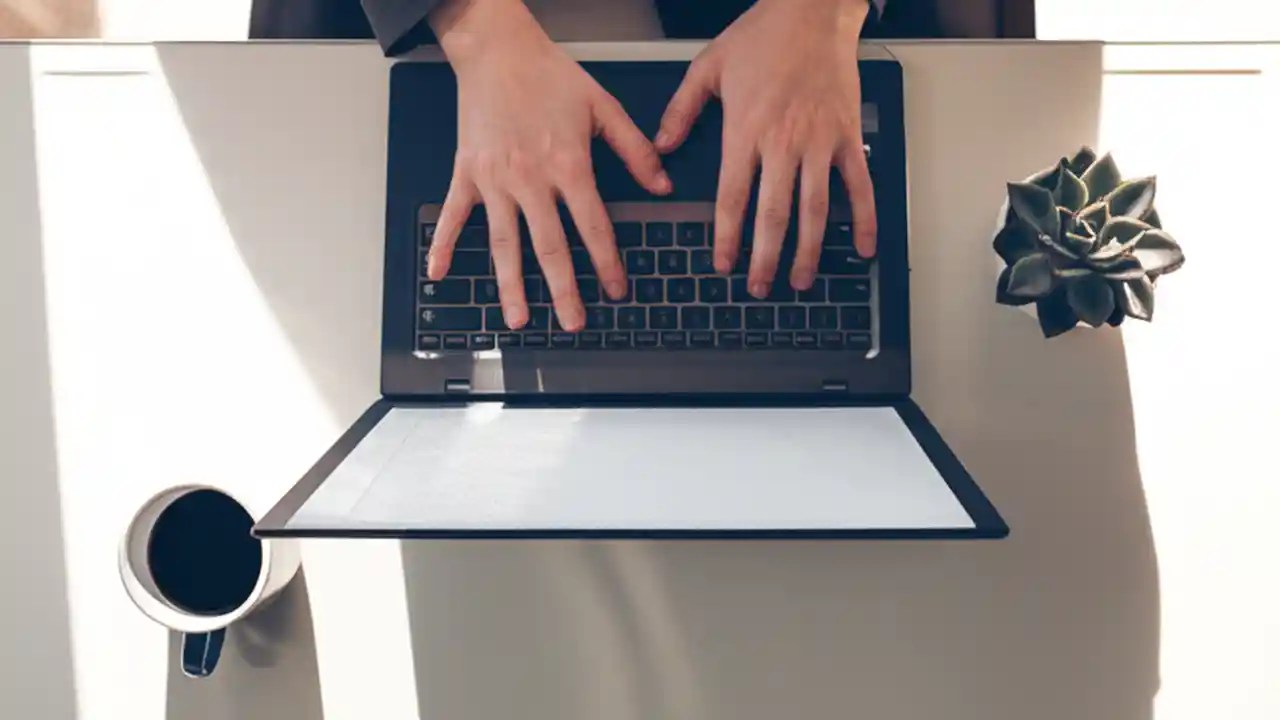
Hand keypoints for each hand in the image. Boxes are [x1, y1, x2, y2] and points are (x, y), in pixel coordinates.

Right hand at [426, 0, 671, 330]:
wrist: (498, 50)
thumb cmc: (548, 74)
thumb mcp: (603, 107)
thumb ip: (634, 149)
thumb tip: (662, 184)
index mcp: (567, 164)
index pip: (593, 226)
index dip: (608, 263)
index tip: (617, 291)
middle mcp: (530, 179)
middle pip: (550, 247)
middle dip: (563, 290)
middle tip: (573, 322)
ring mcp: (495, 179)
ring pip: (504, 243)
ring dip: (512, 285)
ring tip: (518, 319)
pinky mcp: (467, 172)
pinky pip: (455, 215)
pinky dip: (444, 245)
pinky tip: (440, 273)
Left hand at [656, 0, 876, 297]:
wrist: (812, 9)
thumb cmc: (763, 35)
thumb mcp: (708, 67)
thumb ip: (681, 111)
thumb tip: (662, 149)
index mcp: (745, 131)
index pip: (732, 198)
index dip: (726, 238)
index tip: (722, 264)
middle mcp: (782, 143)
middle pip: (773, 215)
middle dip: (765, 258)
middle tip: (758, 287)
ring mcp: (820, 143)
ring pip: (814, 210)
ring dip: (807, 251)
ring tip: (799, 280)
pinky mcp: (847, 137)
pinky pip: (859, 187)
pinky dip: (864, 220)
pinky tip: (861, 249)